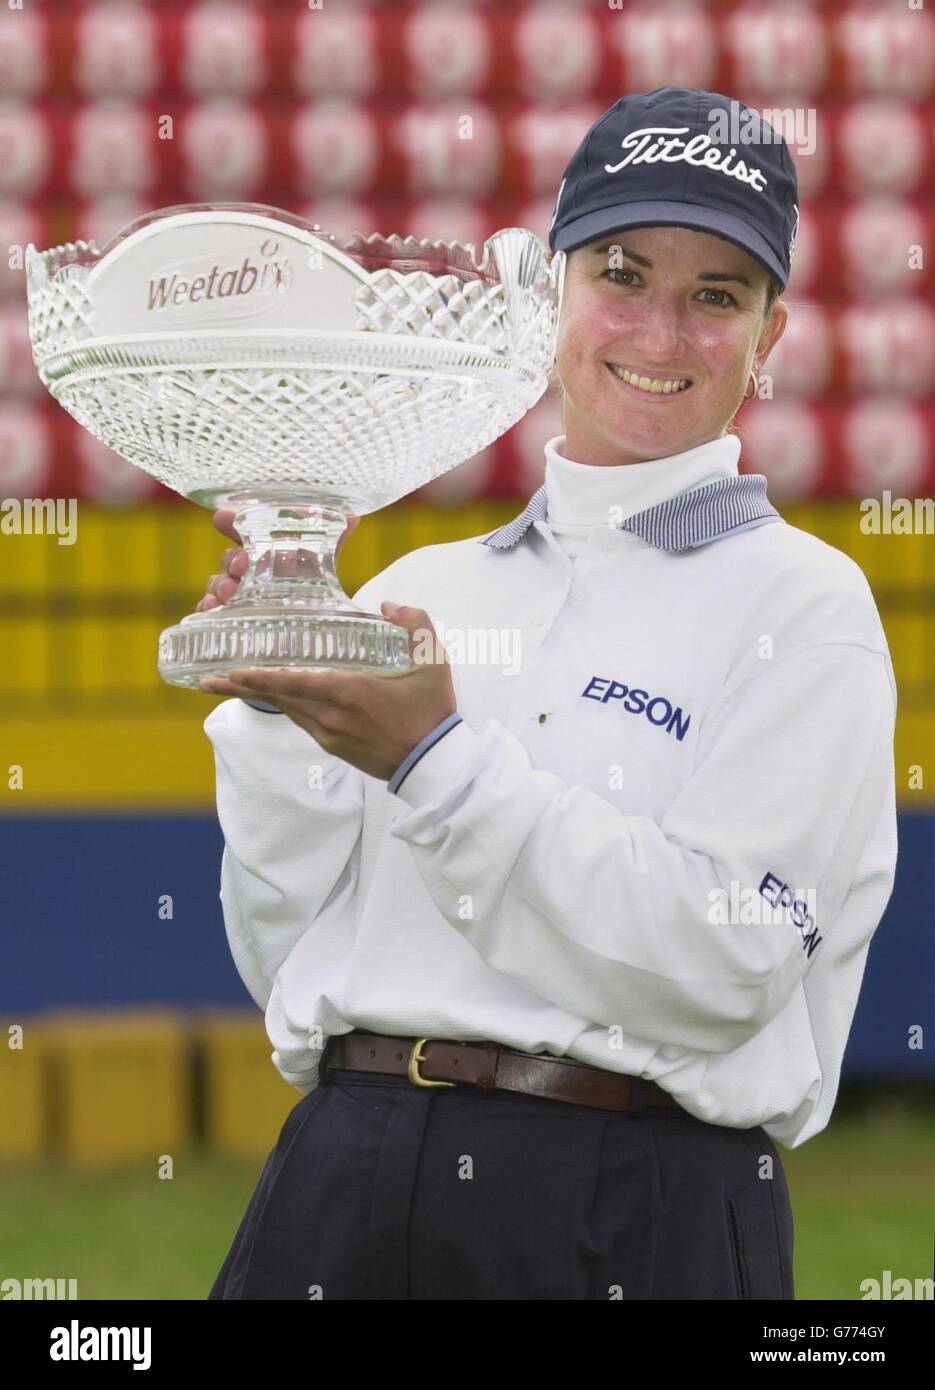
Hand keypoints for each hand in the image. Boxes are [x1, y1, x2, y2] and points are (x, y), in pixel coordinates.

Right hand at [195, 509, 359, 611]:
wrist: (305, 627)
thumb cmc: (304, 590)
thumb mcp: (319, 566)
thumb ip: (333, 543)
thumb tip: (354, 515)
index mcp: (260, 554)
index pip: (241, 535)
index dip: (230, 524)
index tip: (223, 518)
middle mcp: (242, 573)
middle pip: (229, 561)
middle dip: (232, 560)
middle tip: (242, 565)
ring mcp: (232, 596)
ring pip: (216, 585)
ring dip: (218, 586)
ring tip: (228, 592)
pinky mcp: (226, 619)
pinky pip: (210, 613)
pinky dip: (207, 610)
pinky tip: (211, 610)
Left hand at [198, 603, 457, 781]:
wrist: (435, 765)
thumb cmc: (432, 712)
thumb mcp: (432, 660)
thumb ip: (412, 622)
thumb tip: (387, 605)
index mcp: (349, 693)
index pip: (294, 684)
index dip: (259, 678)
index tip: (230, 672)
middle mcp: (331, 717)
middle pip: (278, 699)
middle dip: (241, 688)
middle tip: (208, 679)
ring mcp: (330, 735)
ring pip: (288, 710)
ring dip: (260, 696)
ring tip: (232, 683)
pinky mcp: (334, 747)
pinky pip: (302, 722)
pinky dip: (285, 706)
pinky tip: (277, 696)